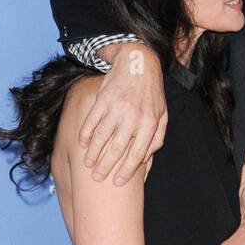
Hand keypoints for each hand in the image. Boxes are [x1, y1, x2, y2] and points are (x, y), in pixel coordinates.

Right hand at [78, 43, 166, 184]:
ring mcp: (117, 107)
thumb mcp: (162, 115)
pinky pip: (92, 119)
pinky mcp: (104, 98)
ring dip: (93, 152)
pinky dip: (86, 132)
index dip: (127, 170)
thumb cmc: (152, 94)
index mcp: (148, 124)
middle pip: (117, 148)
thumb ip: (157, 138)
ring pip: (102, 135)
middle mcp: (132, 117)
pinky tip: (82, 143)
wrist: (139, 62)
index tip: (118, 182)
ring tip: (87, 165)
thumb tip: (146, 159)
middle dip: (106, 166)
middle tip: (97, 179)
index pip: (137, 153)